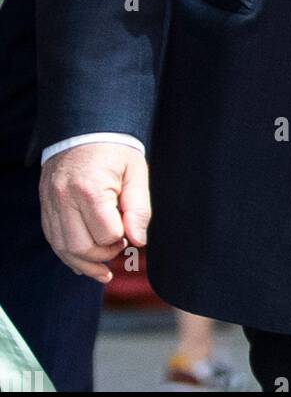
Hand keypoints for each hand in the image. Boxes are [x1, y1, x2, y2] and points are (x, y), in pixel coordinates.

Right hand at [39, 143, 150, 282]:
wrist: (85, 127)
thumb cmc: (115, 149)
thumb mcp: (136, 172)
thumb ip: (139, 208)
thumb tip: (139, 240)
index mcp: (90, 189)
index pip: (107, 234)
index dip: (122, 238)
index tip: (129, 232)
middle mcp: (65, 198)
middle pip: (81, 247)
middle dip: (103, 255)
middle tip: (119, 246)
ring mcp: (51, 202)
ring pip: (63, 248)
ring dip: (84, 263)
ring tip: (103, 269)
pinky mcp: (45, 205)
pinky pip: (53, 239)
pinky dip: (68, 253)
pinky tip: (83, 261)